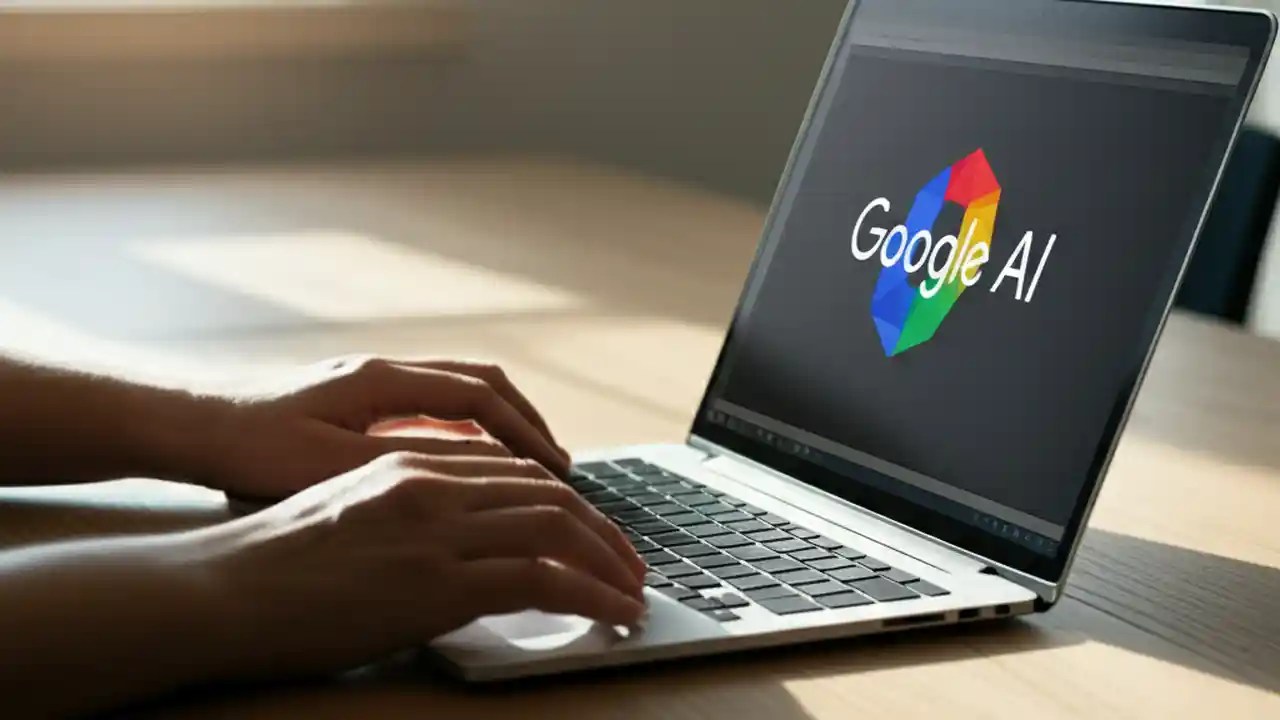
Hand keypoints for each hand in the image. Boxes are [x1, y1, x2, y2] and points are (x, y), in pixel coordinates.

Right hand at [197, 452, 647, 676]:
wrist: (222, 592)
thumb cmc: (273, 564)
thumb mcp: (348, 512)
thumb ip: (409, 512)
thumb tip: (454, 538)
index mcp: (412, 465)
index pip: (516, 472)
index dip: (567, 502)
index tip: (592, 531)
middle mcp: (434, 485)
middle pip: (549, 495)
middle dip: (603, 531)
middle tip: (631, 564)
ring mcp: (439, 530)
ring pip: (558, 529)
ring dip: (610, 562)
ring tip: (635, 591)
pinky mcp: (440, 581)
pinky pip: (543, 578)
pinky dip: (593, 593)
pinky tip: (614, 611)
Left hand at [202, 356, 570, 498]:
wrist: (190, 425)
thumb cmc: (250, 448)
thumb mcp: (330, 465)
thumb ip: (405, 462)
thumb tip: (477, 470)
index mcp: (383, 381)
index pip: (479, 397)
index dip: (525, 433)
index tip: (558, 469)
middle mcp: (383, 371)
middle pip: (480, 382)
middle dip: (527, 422)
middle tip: (559, 464)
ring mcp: (370, 382)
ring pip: (457, 390)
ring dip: (499, 424)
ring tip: (528, 464)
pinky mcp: (356, 399)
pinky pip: (430, 406)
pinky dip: (465, 430)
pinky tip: (470, 462)